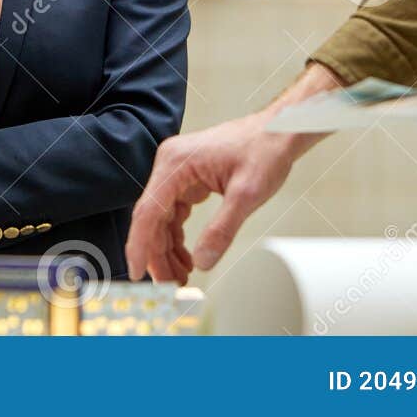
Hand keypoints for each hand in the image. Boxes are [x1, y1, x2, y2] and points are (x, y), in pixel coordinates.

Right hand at [126, 62, 339, 282]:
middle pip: (152, 218)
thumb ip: (222, 229)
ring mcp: (177, 172)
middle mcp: (170, 165)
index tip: (138, 273)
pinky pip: (174, 213)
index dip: (140, 246)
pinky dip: (178, 237)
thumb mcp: (246, 194)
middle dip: (158, 254)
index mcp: (175, 163)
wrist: (278, 131)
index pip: (148, 211)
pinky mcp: (187, 179)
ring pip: (162, 219)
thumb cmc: (264, 150)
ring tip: (181, 276)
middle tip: (170, 285)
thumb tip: (202, 262)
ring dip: (168, 249)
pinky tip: (187, 257)